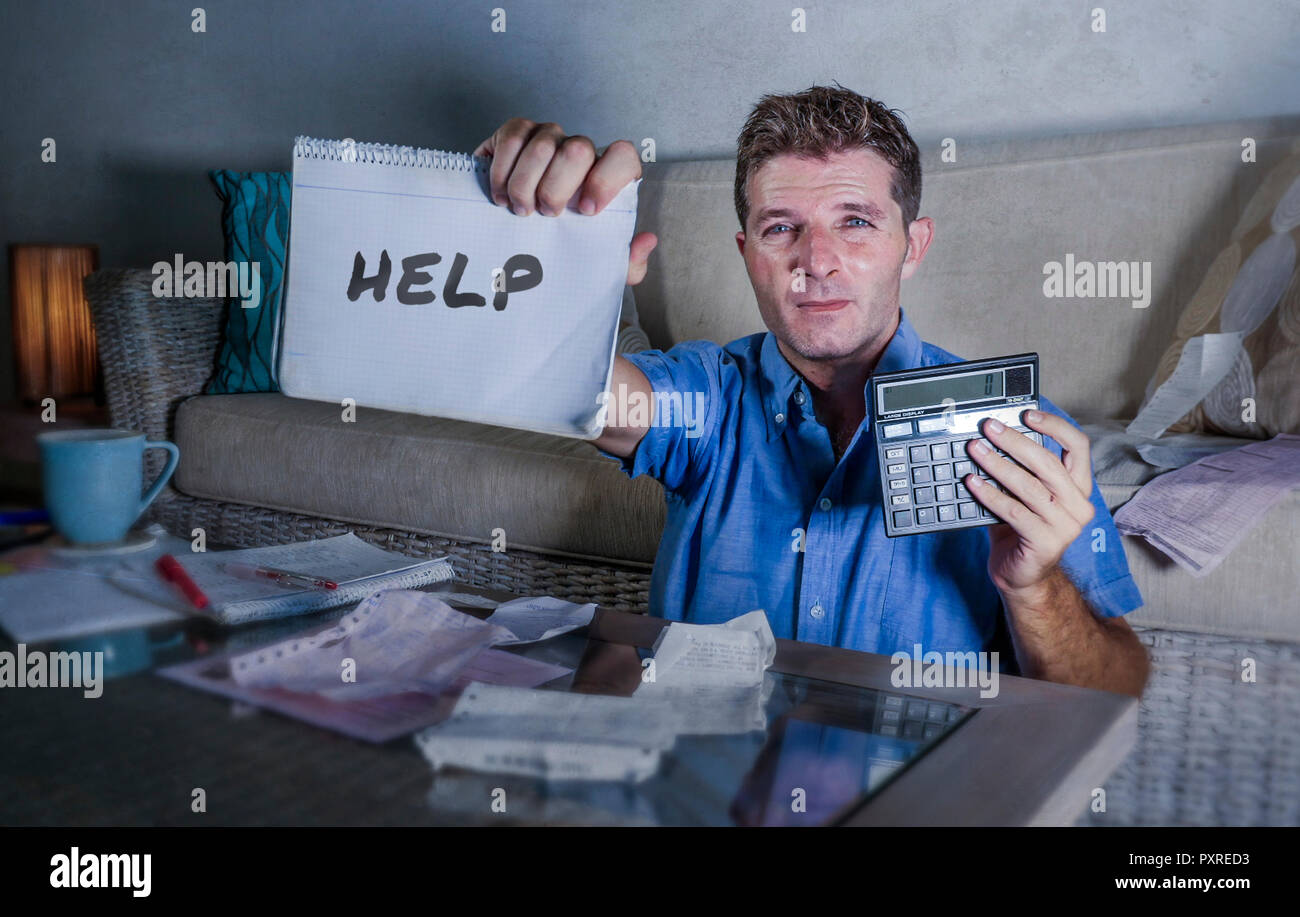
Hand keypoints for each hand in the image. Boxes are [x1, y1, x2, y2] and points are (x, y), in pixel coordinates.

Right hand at [473, 118, 657, 284]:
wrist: (516, 244)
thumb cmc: (563, 246)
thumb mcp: (596, 262)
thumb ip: (627, 261)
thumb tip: (646, 240)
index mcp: (605, 175)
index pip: (621, 157)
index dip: (605, 180)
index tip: (586, 212)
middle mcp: (580, 149)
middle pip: (578, 149)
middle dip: (558, 187)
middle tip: (546, 215)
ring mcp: (548, 136)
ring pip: (543, 146)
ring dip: (526, 184)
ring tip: (520, 210)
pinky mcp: (516, 132)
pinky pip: (512, 139)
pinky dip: (503, 171)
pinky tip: (500, 196)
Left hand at [963, 410, 1095, 594]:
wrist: (1023, 576)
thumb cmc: (1020, 530)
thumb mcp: (1023, 495)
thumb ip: (1018, 469)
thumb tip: (992, 437)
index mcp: (1078, 487)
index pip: (1078, 446)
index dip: (1055, 426)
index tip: (1027, 414)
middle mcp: (1079, 505)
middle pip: (1048, 463)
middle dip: (1015, 441)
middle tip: (989, 428)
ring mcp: (1066, 526)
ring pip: (1029, 486)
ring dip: (997, 464)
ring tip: (975, 449)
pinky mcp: (1047, 543)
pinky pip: (1013, 512)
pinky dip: (990, 494)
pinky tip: (972, 482)